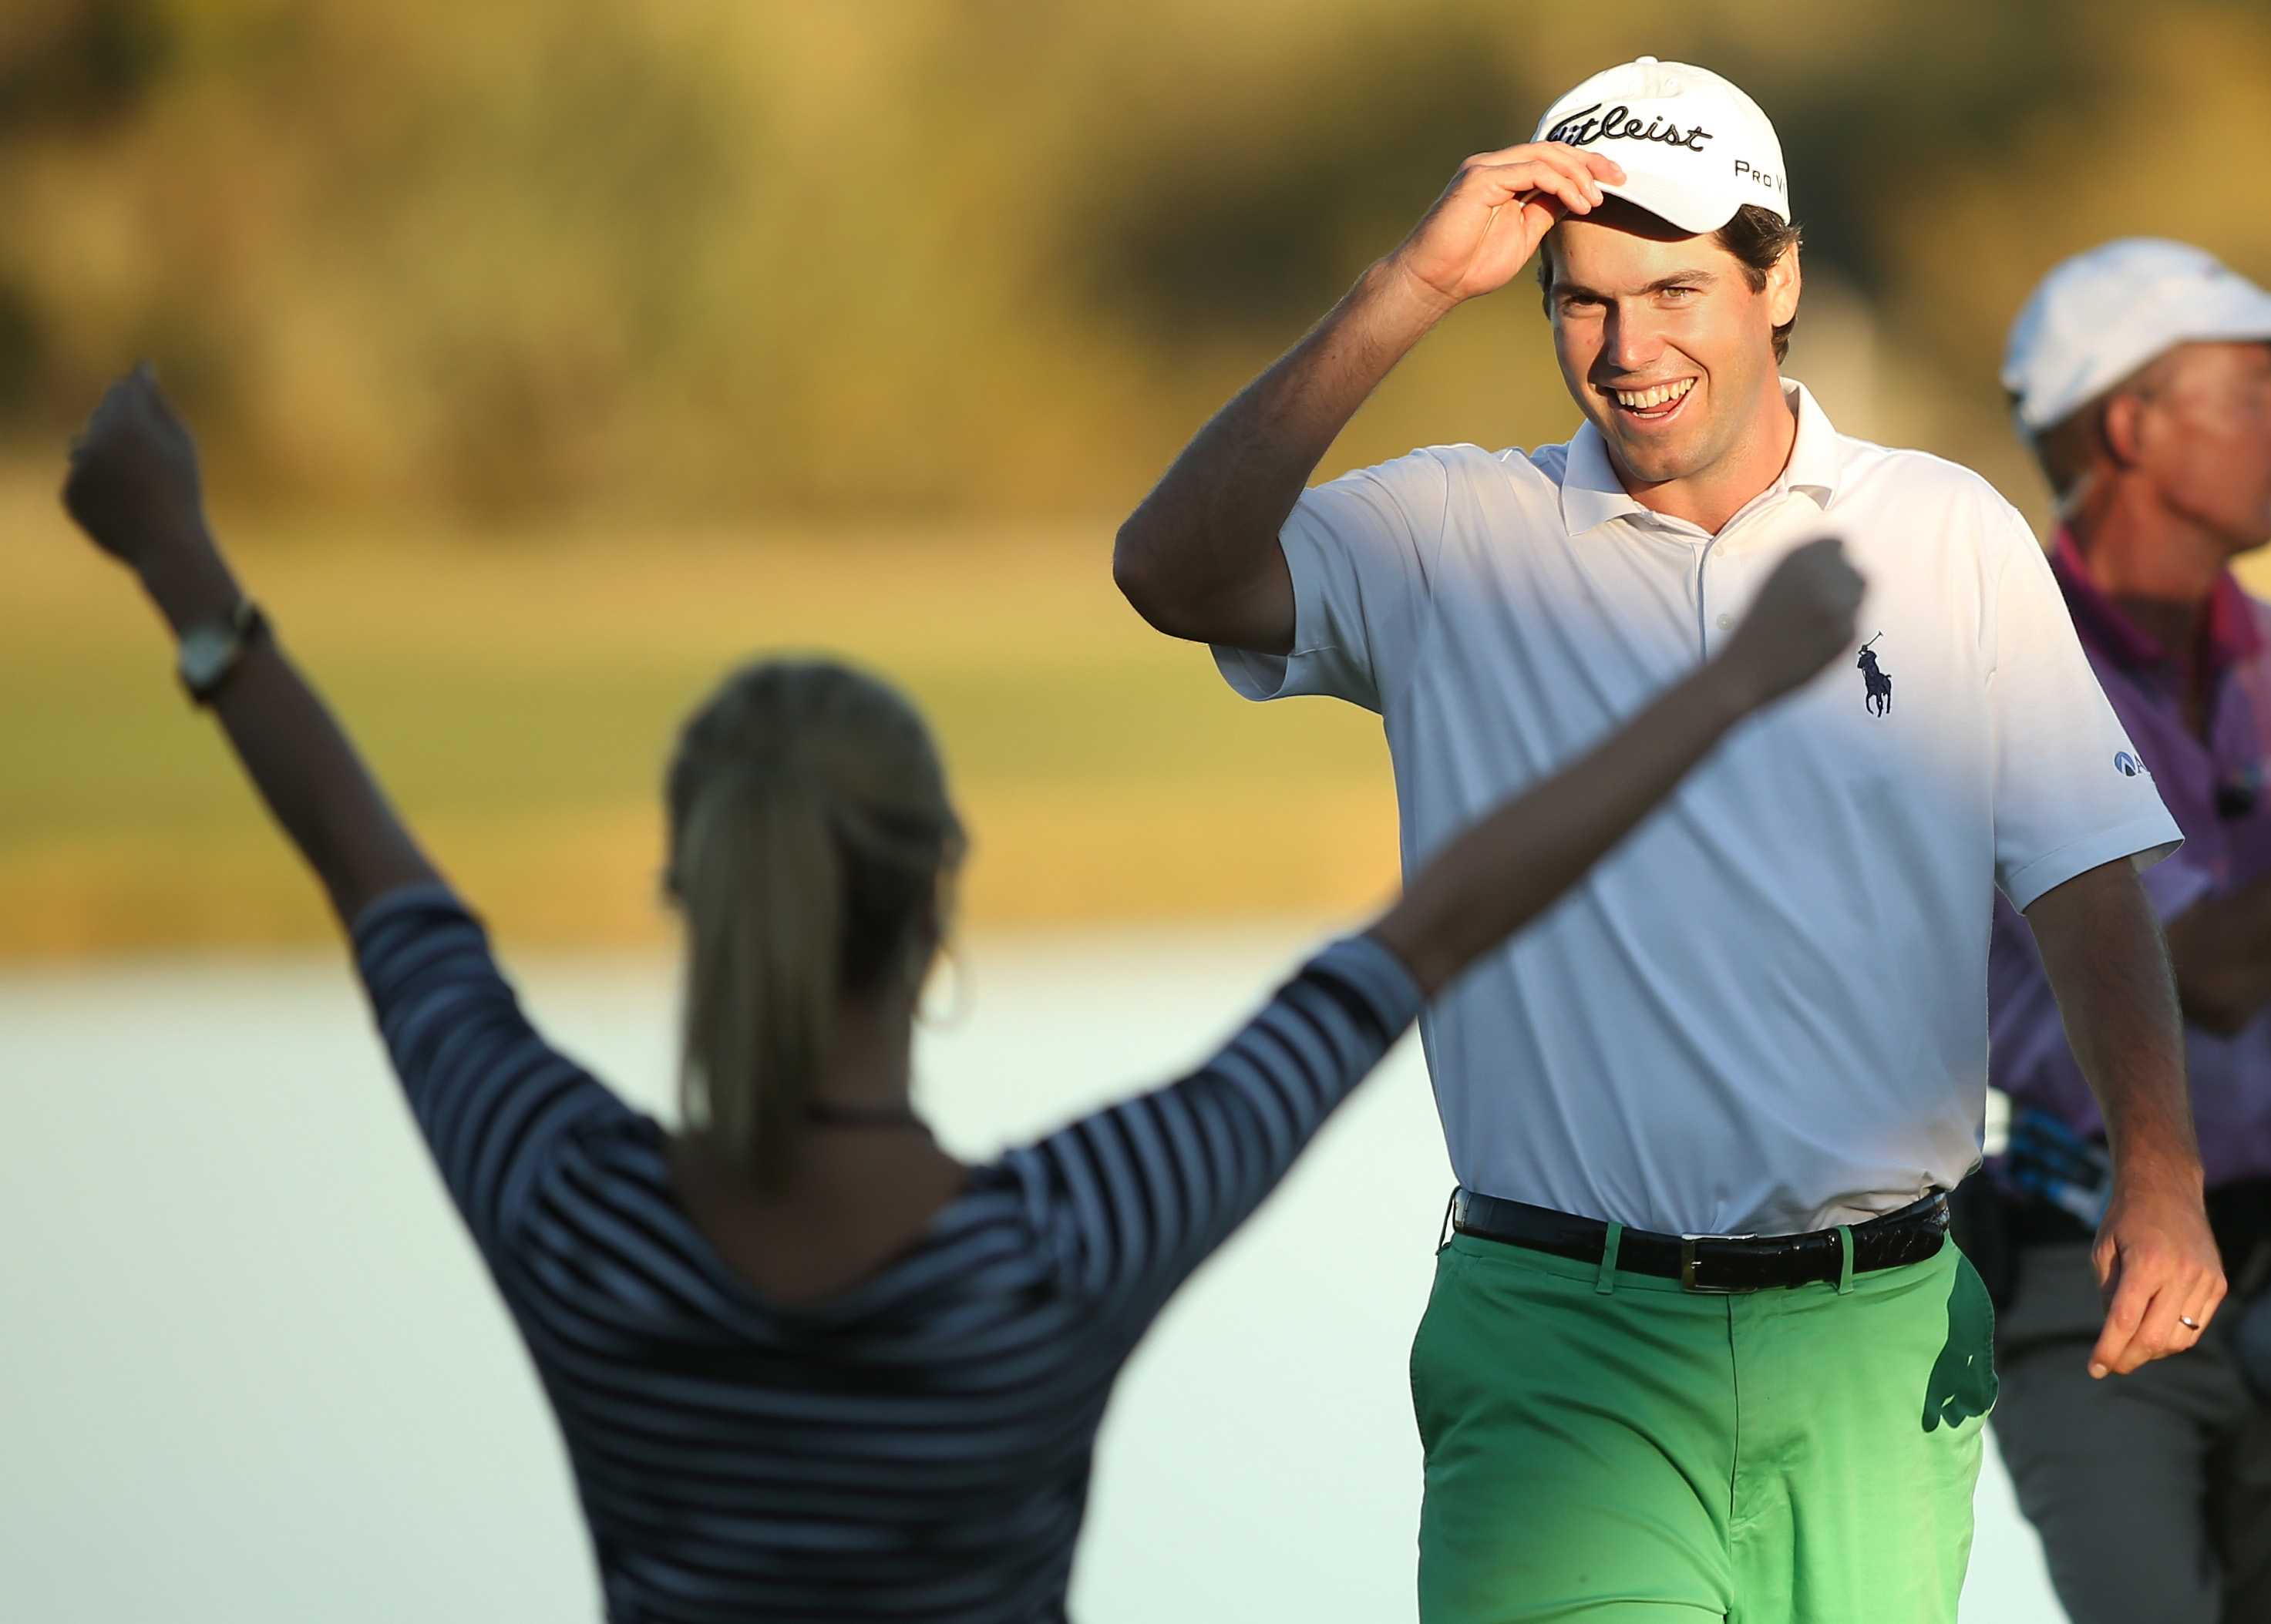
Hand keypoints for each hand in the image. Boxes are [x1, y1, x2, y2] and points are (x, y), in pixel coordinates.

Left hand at [62, 363, 209, 573]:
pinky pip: (82, 476)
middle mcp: (96, 442)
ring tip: (135, 475)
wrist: (167, 545)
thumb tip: (140, 377)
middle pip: (103, 414)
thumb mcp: (183, 443)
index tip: (145, 374)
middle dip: (123, 423)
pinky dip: (99, 483)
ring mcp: (79, 469)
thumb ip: (159, 406)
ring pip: (86, 444)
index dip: (137, 383)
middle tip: (147, 446)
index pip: (125, 388)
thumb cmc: (183, 491)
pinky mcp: (70, 494)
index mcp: (128, 425)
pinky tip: (123, 500)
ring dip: (105, 451)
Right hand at [1384, 143, 1624, 311]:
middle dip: (1591, 162)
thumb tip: (1577, 197)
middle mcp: (1495, 165)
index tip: (1617, 181)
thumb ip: (1546, 211)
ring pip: (1545, 156)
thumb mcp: (1525, 235)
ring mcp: (1485, 168)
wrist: (1434, 282)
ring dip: (1578, 175)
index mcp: (1504, 177)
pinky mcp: (1479, 178)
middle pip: (1554, 149)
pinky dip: (1559, 183)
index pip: (1553, 158)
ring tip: (1596, 200)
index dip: (1587, 165)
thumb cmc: (1472, 265)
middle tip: (1619, 180)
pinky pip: (1531, 170)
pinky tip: (1576, 202)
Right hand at [1713, 537, 1865, 709]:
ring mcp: (1836, 604)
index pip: (1838, 544)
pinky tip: (1813, 643)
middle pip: (1856, 572)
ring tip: (1813, 626)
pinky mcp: (1846, 632)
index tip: (1823, 579)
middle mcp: (1821, 574)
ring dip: (1845, 608)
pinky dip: (1839, 633)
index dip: (1833, 562)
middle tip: (1819, 609)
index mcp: (1798, 556)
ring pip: (1860, 597)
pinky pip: (1855, 625)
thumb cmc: (1757, 625)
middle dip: (1843, 588)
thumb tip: (1844, 555)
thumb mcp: (1774, 580)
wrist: (1744, 668)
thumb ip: (1808, 565)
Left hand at [2089, 1168, 2225, 1376]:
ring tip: (2129, 1350)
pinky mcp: (2218, 1284)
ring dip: (2152, 1352)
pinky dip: (2174, 1337)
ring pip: (2179, 1338)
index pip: (2124, 1321)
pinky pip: (2197, 1326)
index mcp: (2146, 1263)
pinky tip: (2153, 1334)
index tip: (2094, 1369)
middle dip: (2129, 1358)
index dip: (2108, 1349)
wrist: (2167, 1189)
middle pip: (2153, 1337)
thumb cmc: (2126, 1219)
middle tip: (2110, 1365)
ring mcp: (2204, 1280)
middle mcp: (2181, 1274)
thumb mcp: (2103, 1251)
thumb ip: (2109, 1294)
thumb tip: (2114, 1335)